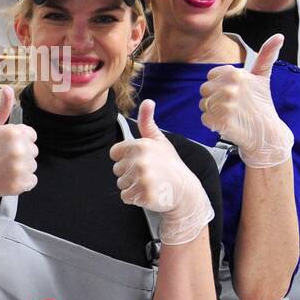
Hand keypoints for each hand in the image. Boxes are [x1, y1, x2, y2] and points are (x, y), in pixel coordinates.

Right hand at [0, 86, 37, 211]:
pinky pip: (32, 180)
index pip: (31, 134)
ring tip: (4, 167)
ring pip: (33, 165)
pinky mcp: (21, 183)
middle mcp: (20, 149)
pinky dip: (23, 181)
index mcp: (14, 132)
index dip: (20, 139)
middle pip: (33, 150)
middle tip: (3, 157)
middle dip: (22, 153)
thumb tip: (8, 88)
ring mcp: (20, 168)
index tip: (5, 145)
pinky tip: (8, 177)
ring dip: (22, 167)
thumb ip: (2, 107)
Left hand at [109, 99, 213, 244]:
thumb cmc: (170, 165)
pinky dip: (135, 198)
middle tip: (148, 174)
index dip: (126, 158)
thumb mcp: (160, 141)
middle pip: (117, 169)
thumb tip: (148, 101)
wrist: (185, 191)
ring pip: (121, 184)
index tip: (140, 161)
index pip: (114, 153)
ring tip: (149, 183)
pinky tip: (148, 193)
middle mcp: (140, 161)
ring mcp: (142, 179)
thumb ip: (147, 122)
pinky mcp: (144, 195)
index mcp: (141, 145)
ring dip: (132, 186)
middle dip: (129, 173)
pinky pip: (125, 197)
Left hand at [198, 33, 294, 167]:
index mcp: (237, 74)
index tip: (233, 93)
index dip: (219, 86)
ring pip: (204, 105)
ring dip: (213, 112)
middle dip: (214, 98)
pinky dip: (213, 124)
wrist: (266, 133)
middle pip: (205, 90)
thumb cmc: (262, 104)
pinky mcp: (222, 122)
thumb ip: (266, 55)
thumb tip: (279, 36)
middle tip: (232, 106)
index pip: (211, 76)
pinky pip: (205, 119)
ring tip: (231, 115)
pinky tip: (226, 124)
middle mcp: (231, 88)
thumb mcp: (263, 77)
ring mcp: (226, 105)